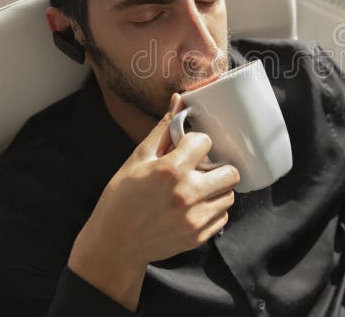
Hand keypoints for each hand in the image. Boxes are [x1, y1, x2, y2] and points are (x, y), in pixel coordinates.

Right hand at [68, 93, 239, 309]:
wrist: (114, 243)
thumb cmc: (122, 198)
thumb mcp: (138, 159)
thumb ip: (164, 130)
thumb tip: (179, 100)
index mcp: (171, 170)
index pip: (206, 142)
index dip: (197, 142)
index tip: (188, 149)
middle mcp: (187, 194)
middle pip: (230, 171)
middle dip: (218, 166)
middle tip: (202, 168)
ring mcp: (194, 218)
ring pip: (229, 195)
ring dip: (218, 188)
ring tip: (199, 187)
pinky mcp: (198, 236)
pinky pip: (222, 217)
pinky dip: (213, 209)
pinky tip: (195, 206)